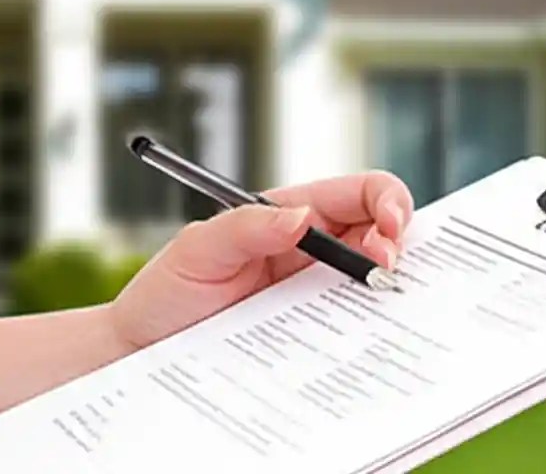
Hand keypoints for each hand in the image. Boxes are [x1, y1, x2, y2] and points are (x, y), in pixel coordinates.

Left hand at [109, 171, 412, 350]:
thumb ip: (243, 227)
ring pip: (376, 285)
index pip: (359, 193)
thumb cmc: (166, 294)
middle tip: (384, 275)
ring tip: (384, 305)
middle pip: (382, 237)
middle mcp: (311, 252)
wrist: (144, 352)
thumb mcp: (195, 250)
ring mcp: (315, 297)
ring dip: (394, 292)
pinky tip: (373, 341)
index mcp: (290, 216)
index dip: (388, 202)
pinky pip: (356, 332)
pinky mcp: (314, 340)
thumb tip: (301, 218)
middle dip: (400, 248)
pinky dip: (375, 333)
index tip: (391, 230)